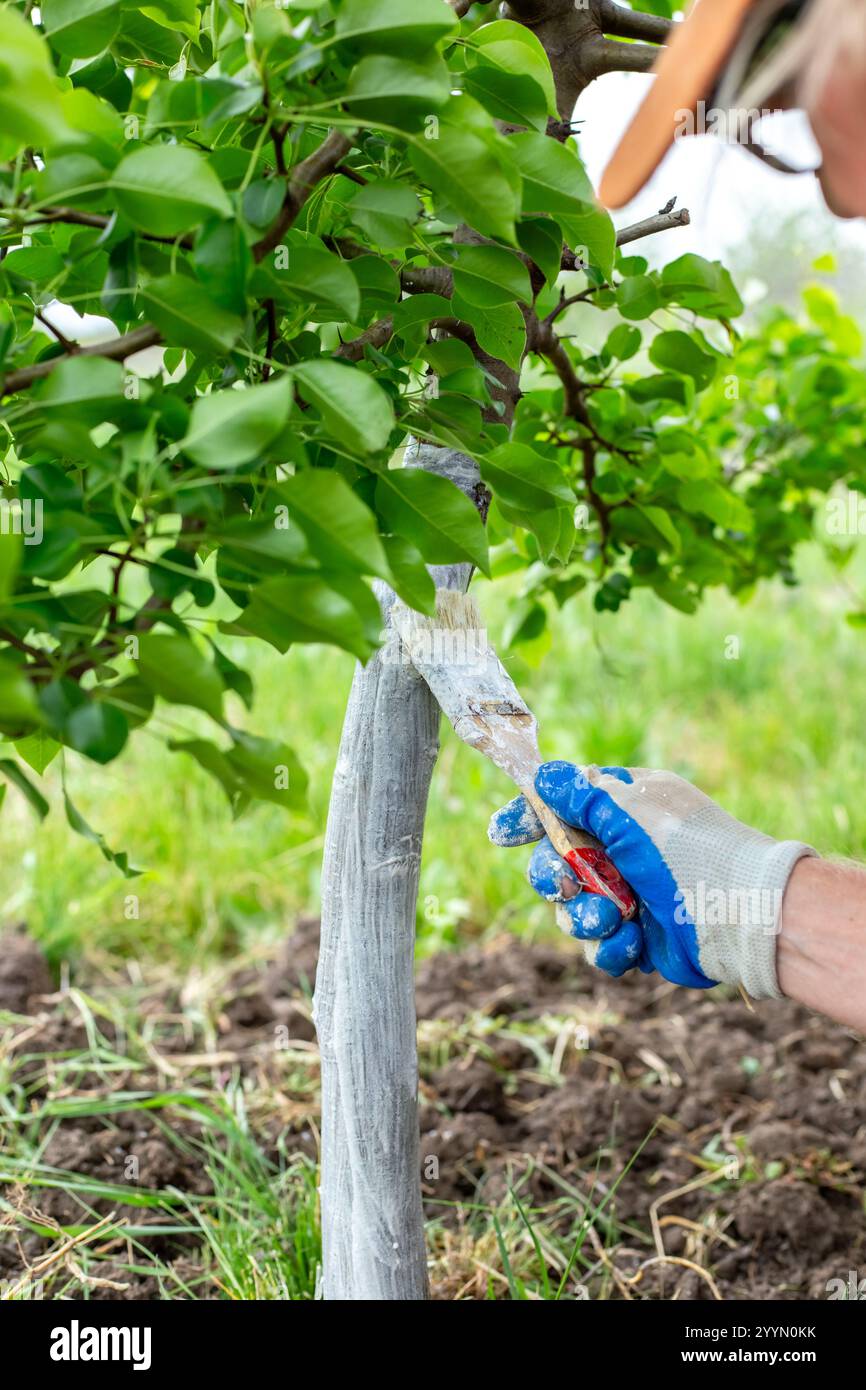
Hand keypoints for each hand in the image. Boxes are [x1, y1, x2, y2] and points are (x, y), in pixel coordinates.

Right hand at [489, 761, 814, 997]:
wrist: (739, 916)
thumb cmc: (686, 852)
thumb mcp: (628, 813)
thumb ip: (579, 795)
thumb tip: (543, 774)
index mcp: (627, 807)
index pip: (565, 804)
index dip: (530, 818)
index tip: (504, 833)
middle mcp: (627, 848)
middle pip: (559, 861)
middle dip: (556, 877)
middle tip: (566, 885)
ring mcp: (633, 894)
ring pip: (575, 908)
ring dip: (584, 917)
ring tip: (610, 919)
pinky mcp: (640, 937)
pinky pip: (600, 945)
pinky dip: (610, 948)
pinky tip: (630, 944)